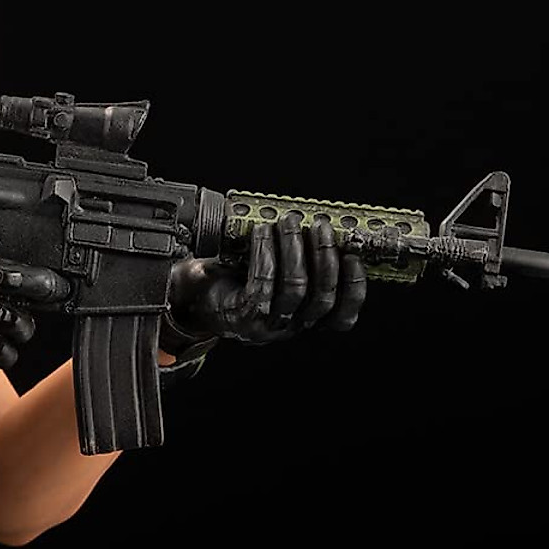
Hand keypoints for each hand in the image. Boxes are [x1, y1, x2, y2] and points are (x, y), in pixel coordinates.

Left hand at [167, 212, 365, 344]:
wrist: (193, 296)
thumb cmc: (237, 279)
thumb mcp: (274, 274)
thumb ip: (301, 260)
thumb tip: (326, 229)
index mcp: (304, 319)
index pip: (340, 318)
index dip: (354, 289)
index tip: (355, 258)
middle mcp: (289, 327)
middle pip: (321, 299)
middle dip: (325, 259)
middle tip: (322, 227)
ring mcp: (266, 324)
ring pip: (294, 289)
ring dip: (295, 250)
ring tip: (289, 222)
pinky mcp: (243, 315)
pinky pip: (262, 284)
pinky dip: (266, 254)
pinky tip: (262, 232)